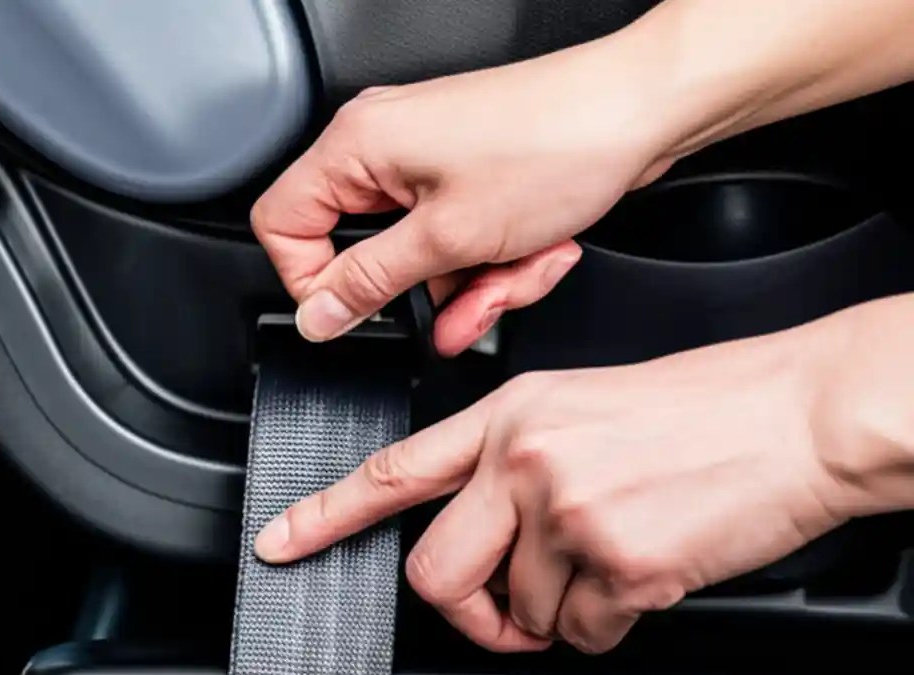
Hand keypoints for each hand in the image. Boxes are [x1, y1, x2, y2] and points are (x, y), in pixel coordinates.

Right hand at [250, 0, 913, 357]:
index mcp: (357, 145)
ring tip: (516, 272)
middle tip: (461, 303)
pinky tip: (532, 255)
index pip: (283, 226)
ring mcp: (426, 158)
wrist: (640, 112)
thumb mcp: (450, 238)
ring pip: (417, 255)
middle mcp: (383, 143)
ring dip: (468, 282)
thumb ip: (370, 282)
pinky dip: (492, 260)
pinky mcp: (466, 172)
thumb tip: (319, 314)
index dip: (315, 282)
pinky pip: (455, 240)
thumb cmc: (556, 144)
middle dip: (422, 290)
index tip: (361, 310)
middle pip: (359, 248)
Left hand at [253, 312, 874, 653]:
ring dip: (557, 609)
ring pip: (519, 611)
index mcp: (507, 415)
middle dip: (465, 609)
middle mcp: (524, 462)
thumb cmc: (698, 408)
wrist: (792, 416)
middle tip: (500, 608)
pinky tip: (639, 573)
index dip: (325, 515)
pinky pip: (581, 633)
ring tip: (608, 560)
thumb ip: (510, 462)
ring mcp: (568, 514)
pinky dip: (607, 621)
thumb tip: (479, 527)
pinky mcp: (619, 565)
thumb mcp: (577, 405)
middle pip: (435, 573)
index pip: (392, 472)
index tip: (282, 543)